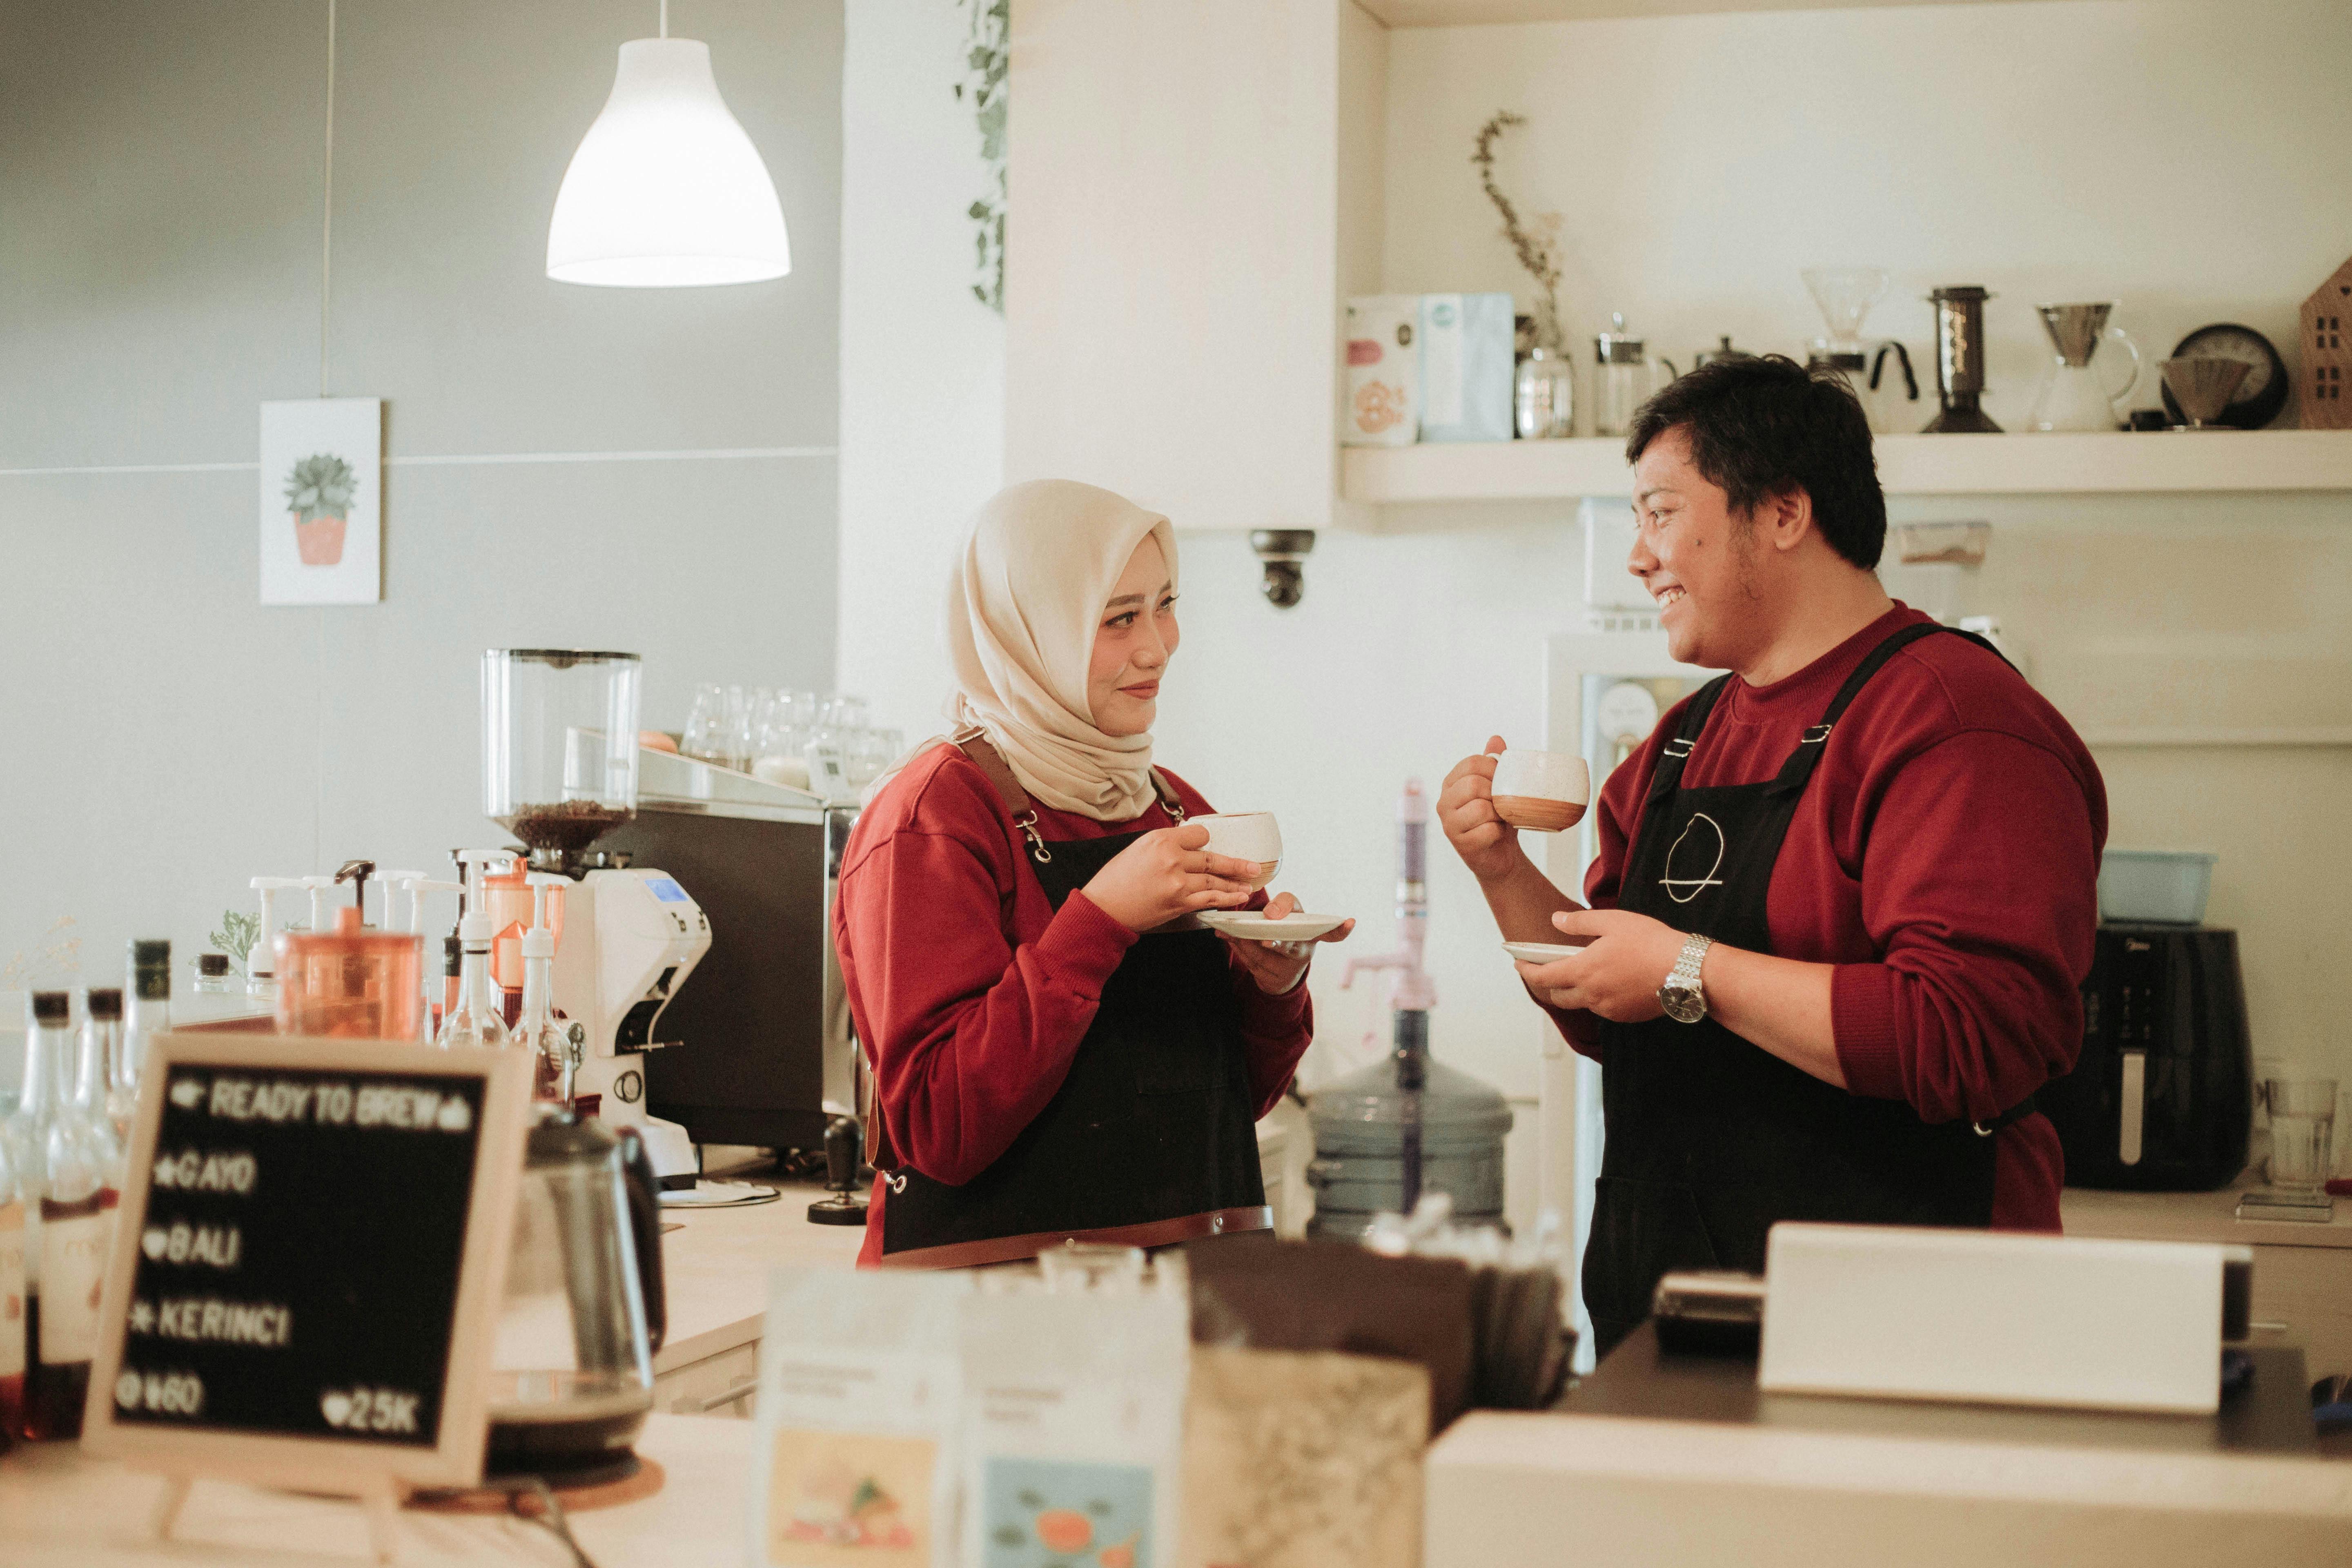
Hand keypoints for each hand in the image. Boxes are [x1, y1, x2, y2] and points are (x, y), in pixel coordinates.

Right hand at [1083, 824, 1262, 933]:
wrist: (1102, 908)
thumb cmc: (1115, 879)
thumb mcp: (1137, 849)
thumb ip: (1164, 845)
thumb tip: (1186, 843)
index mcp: (1160, 840)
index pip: (1199, 834)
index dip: (1206, 841)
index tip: (1210, 846)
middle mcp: (1171, 858)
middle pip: (1212, 858)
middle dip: (1236, 863)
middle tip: (1255, 865)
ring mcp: (1177, 882)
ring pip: (1215, 880)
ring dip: (1236, 882)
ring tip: (1251, 882)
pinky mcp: (1179, 903)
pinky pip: (1210, 899)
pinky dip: (1227, 899)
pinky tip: (1239, 898)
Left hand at [1220, 890, 1354, 995]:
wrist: (1281, 971)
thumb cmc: (1285, 931)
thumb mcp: (1288, 916)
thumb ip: (1280, 907)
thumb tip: (1267, 913)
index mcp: (1312, 933)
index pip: (1331, 933)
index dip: (1341, 930)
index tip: (1349, 922)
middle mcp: (1304, 952)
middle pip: (1291, 947)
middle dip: (1278, 943)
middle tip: (1266, 941)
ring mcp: (1289, 969)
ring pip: (1264, 956)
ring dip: (1244, 942)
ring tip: (1229, 931)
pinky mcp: (1273, 980)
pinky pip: (1252, 964)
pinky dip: (1237, 949)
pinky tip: (1226, 937)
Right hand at [1438, 736, 1522, 884]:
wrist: (1500, 854)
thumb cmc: (1497, 817)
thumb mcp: (1497, 788)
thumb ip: (1494, 764)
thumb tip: (1496, 738)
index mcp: (1451, 783)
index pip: (1471, 763)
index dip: (1494, 768)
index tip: (1503, 780)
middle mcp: (1444, 802)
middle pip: (1473, 784)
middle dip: (1495, 793)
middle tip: (1501, 803)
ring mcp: (1449, 824)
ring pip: (1480, 808)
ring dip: (1498, 815)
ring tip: (1498, 819)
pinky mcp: (1460, 844)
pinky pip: (1487, 831)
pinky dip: (1498, 833)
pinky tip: (1495, 834)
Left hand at [1510, 908, 1687, 1022]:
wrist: (1687, 970)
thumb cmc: (1651, 942)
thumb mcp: (1612, 922)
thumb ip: (1579, 923)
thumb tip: (1556, 920)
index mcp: (1583, 971)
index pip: (1543, 977)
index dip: (1527, 971)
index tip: (1518, 964)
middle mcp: (1592, 995)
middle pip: (1557, 996)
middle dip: (1548, 984)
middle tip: (1548, 968)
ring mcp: (1609, 1009)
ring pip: (1581, 1002)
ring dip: (1575, 990)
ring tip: (1585, 970)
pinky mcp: (1625, 1016)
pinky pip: (1602, 1008)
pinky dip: (1597, 996)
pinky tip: (1610, 980)